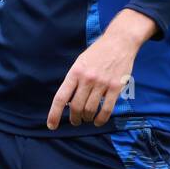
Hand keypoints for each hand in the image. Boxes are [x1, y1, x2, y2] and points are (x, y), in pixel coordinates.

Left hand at [47, 8, 154, 128]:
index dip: (54, 113)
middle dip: (74, 118)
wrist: (118, 42)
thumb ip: (74, 80)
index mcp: (74, 72)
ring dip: (87, 118)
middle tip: (75, 121)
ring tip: (86, 120)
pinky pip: (107, 108)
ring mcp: (102, 83)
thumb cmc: (96, 54)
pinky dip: (101, 118)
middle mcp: (87, 79)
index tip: (51, 125)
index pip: (61, 97)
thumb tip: (68, 101)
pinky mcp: (116, 87)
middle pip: (76, 107)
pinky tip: (98, 122)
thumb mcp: (79, 63)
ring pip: (91, 109)